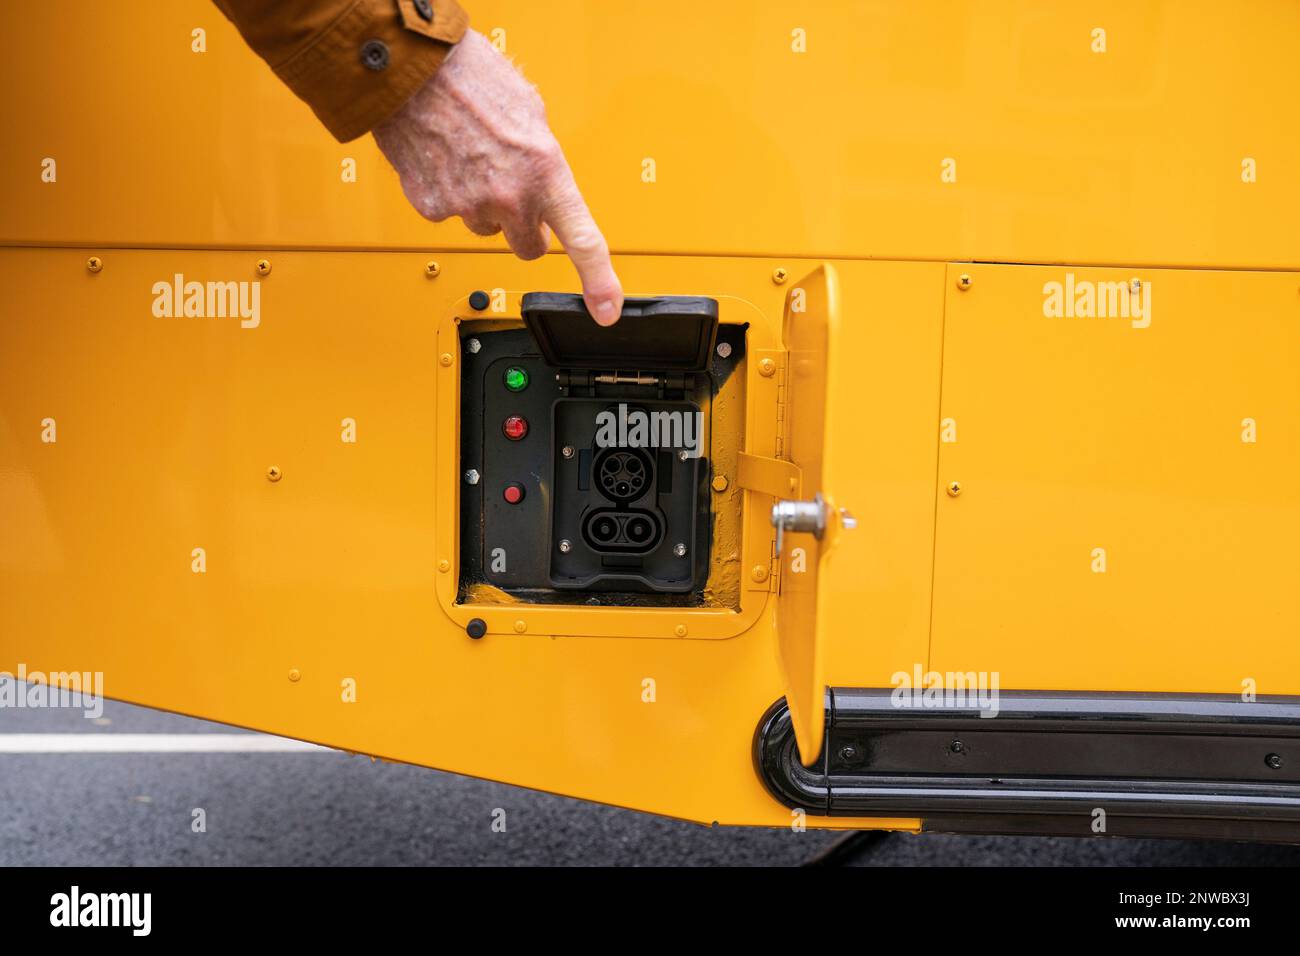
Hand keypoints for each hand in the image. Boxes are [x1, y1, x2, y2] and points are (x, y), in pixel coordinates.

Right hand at [373, 30, 623, 325]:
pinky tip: (445, 158)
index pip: (581, 240)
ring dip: (482, 202)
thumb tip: (540, 173)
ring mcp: (468, 206)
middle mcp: (509, 197)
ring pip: (484, 225)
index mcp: (545, 172)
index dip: (598, 281)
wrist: (411, 68)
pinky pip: (449, 212)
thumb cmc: (470, 77)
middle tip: (513, 193)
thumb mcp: (529, 112)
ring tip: (471, 157)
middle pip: (526, 246)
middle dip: (524, 227)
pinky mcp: (432, 208)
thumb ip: (540, 157)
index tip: (606, 309)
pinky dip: (447, 191)